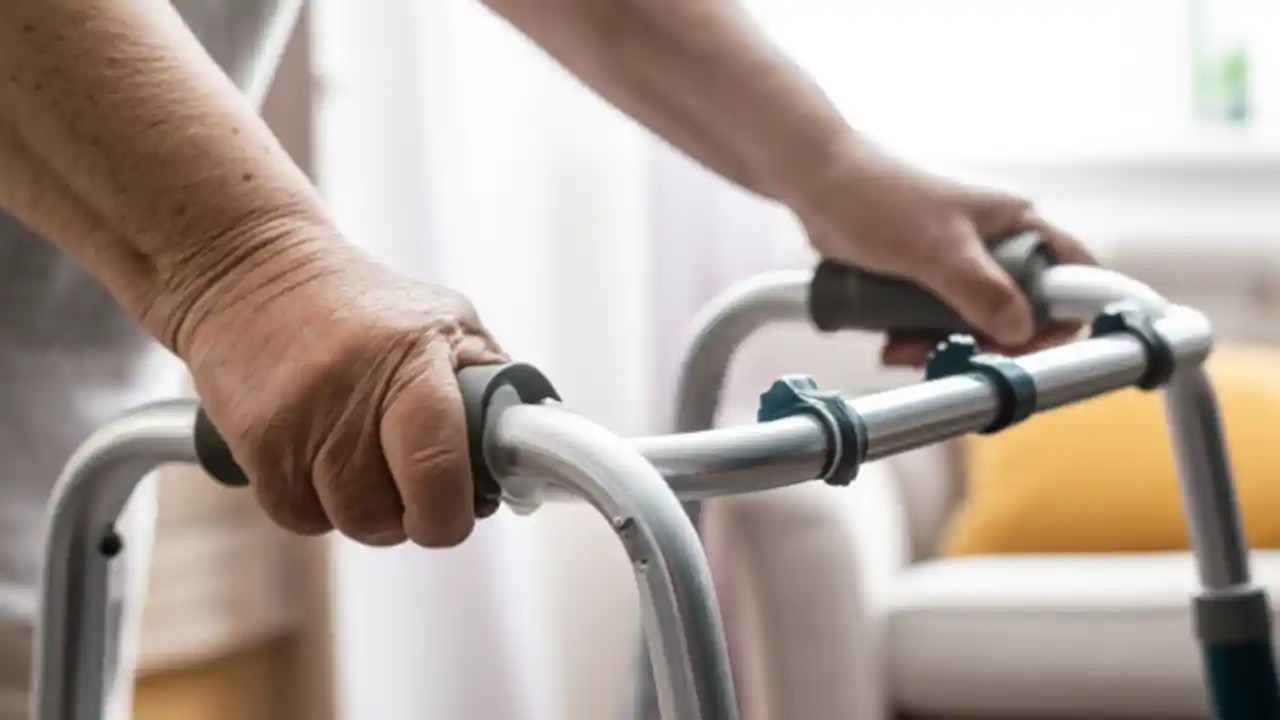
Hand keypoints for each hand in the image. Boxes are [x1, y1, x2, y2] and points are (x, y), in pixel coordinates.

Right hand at [166, 237, 506, 546]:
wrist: (251, 271)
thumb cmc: (363, 303)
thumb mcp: (447, 320)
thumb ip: (489, 385)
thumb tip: (526, 453)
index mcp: (414, 358)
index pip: (437, 465)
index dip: (451, 514)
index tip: (460, 514)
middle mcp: (351, 391)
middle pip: (389, 514)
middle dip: (411, 516)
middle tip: (414, 486)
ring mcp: (297, 422)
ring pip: (346, 522)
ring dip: (364, 511)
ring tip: (365, 459)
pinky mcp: (255, 445)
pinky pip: (298, 518)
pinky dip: (315, 504)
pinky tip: (320, 457)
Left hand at [786, 140, 1094, 365]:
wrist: (815, 181)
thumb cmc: (878, 198)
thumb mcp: (935, 250)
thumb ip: (980, 290)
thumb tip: (1022, 332)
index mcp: (1018, 223)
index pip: (1075, 273)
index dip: (1067, 316)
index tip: (1031, 349)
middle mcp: (997, 242)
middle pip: (1020, 312)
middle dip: (987, 344)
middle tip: (951, 356)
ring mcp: (960, 260)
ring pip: (973, 323)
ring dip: (943, 347)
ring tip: (902, 353)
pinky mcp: (925, 276)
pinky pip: (936, 321)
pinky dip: (919, 339)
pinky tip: (891, 347)